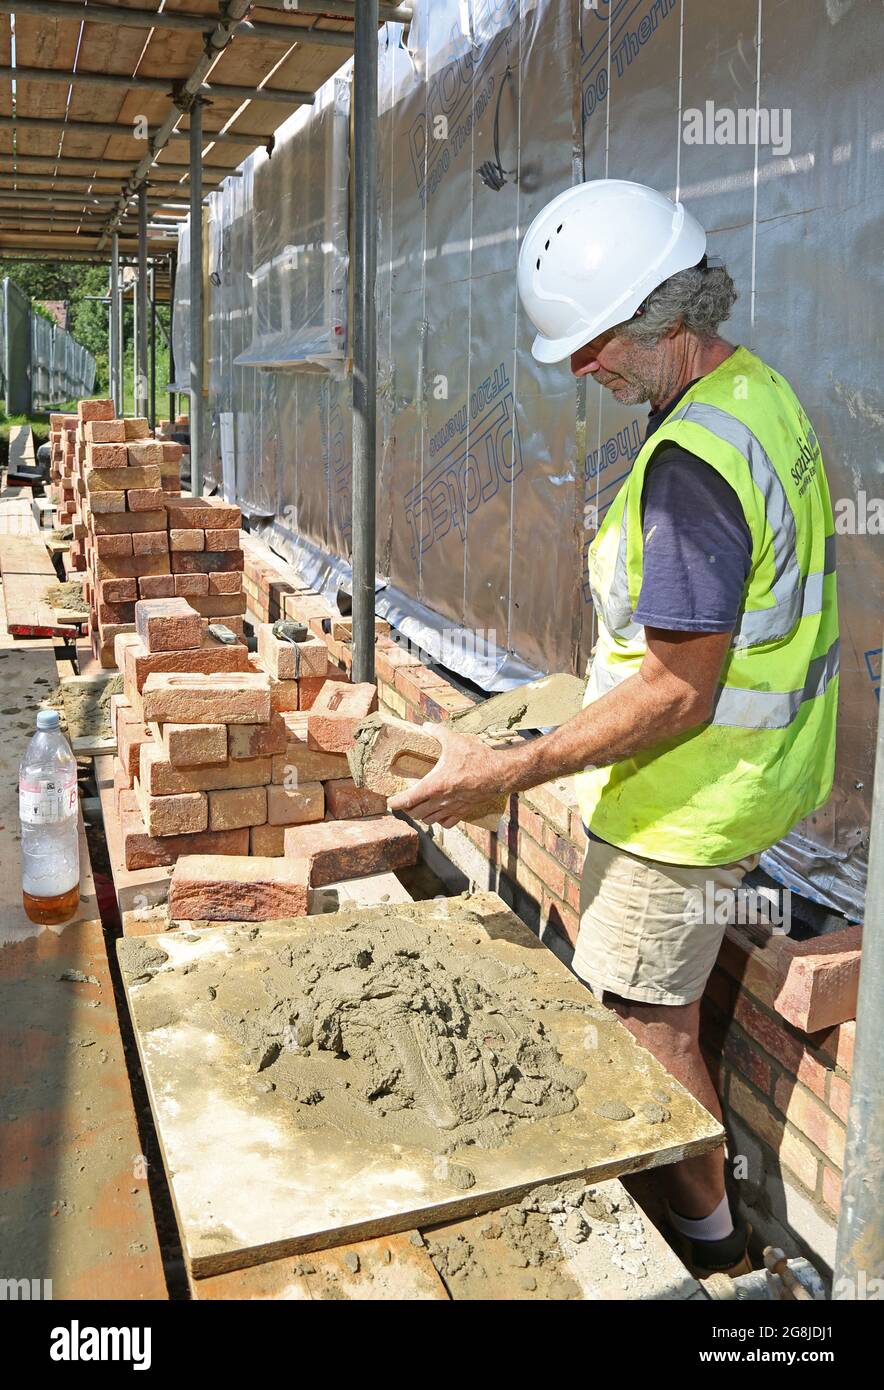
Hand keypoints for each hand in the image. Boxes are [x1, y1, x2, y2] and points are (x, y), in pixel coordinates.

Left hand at [387, 722, 511, 828]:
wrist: (499, 774)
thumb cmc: (477, 758)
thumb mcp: (455, 741)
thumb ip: (438, 733)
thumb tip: (426, 726)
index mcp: (434, 785)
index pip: (407, 800)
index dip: (395, 803)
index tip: (389, 802)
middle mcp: (441, 800)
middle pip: (415, 813)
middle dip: (407, 809)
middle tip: (404, 801)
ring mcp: (452, 808)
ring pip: (429, 820)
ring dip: (421, 815)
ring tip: (419, 807)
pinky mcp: (463, 812)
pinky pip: (446, 824)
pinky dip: (439, 820)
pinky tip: (439, 813)